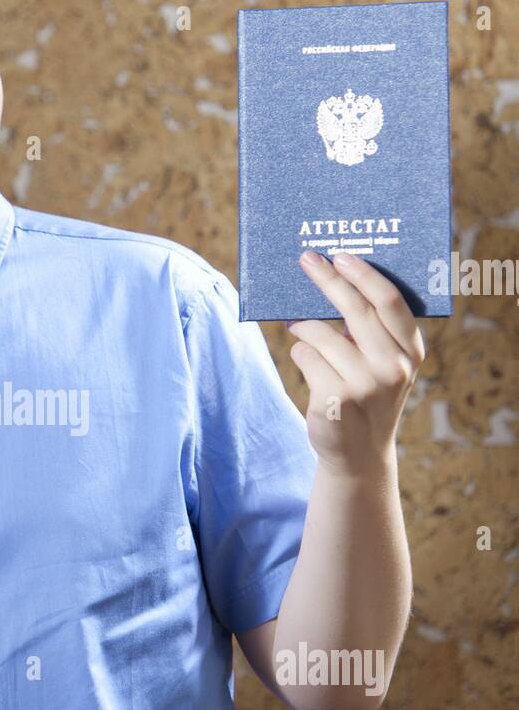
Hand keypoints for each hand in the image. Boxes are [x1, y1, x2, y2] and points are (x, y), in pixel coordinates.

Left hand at [286, 250, 425, 477]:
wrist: (358, 454)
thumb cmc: (367, 396)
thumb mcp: (383, 364)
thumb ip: (370, 330)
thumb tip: (333, 280)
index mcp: (411, 352)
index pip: (390, 302)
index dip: (364, 275)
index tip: (341, 255)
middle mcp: (393, 367)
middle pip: (356, 310)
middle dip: (328, 280)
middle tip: (307, 259)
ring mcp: (365, 385)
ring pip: (321, 334)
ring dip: (304, 326)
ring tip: (299, 327)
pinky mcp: (335, 400)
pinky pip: (305, 356)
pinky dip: (300, 353)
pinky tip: (307, 364)